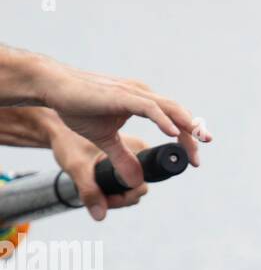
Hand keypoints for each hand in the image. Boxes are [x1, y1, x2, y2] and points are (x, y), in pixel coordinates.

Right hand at [38, 62, 210, 187]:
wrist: (54, 87)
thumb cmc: (77, 107)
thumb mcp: (104, 139)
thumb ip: (121, 157)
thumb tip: (135, 182)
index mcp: (143, 102)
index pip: (174, 119)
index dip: (187, 138)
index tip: (193, 159)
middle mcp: (143, 95)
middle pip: (178, 114)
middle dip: (193, 135)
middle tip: (198, 160)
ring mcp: (134, 93)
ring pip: (170, 108)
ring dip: (186, 126)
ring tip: (198, 143)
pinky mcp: (123, 95)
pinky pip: (149, 107)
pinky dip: (164, 120)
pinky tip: (173, 133)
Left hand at [48, 126, 152, 220]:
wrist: (60, 130)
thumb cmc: (69, 141)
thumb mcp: (77, 168)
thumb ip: (89, 192)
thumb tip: (100, 216)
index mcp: (138, 149)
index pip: (141, 185)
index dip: (123, 197)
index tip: (103, 195)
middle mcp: (140, 153)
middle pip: (138, 189)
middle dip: (118, 198)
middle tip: (95, 194)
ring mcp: (132, 157)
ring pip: (131, 188)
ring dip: (114, 195)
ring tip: (92, 188)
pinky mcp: (124, 160)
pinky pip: (125, 182)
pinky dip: (111, 189)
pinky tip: (94, 185)